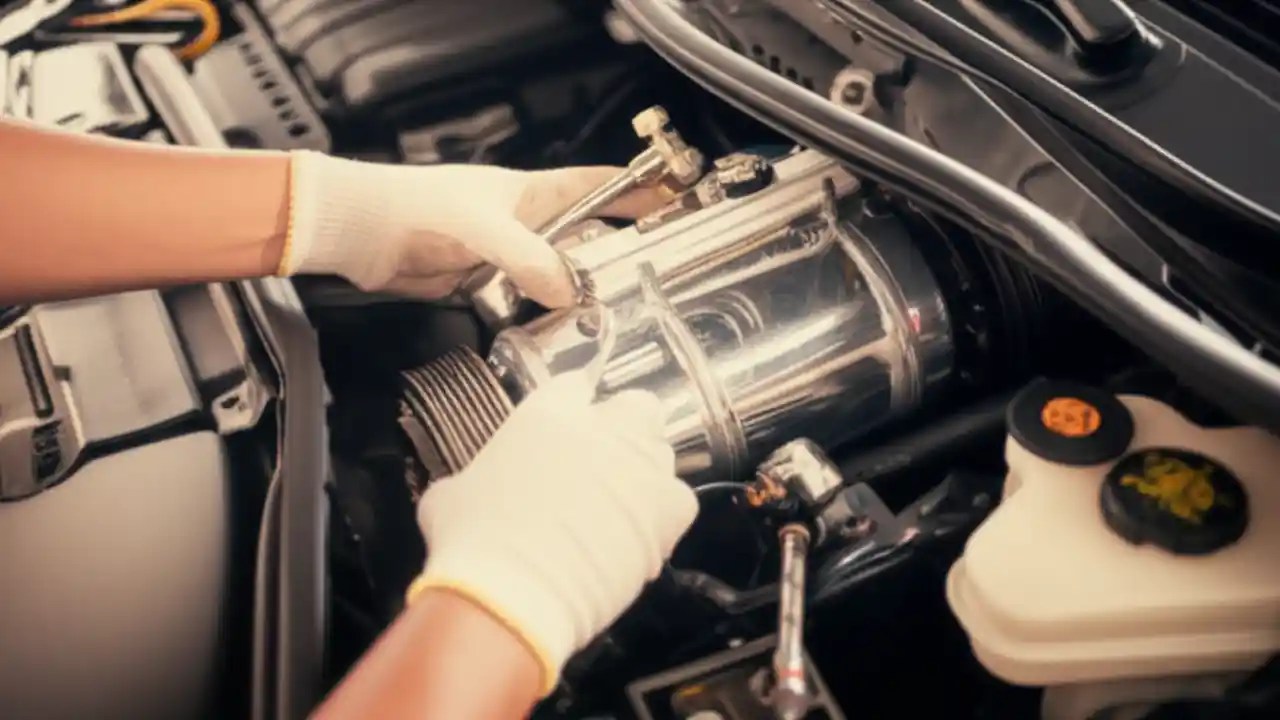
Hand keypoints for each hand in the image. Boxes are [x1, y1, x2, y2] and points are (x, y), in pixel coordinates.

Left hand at [279, 152, 668, 305]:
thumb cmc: (416, 208)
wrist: (363, 233)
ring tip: (612, 309)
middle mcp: (523, 221)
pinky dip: (540, 312)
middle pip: (583, 234)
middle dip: (615, 250)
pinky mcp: (482, 283)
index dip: (634, 191)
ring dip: (576, 290)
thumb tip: (567, 292)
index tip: (670, 201)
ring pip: (555, 273)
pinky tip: (557, 327)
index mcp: (531, 192)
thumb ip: (529, 259)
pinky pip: (524, 298)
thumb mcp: (484, 228)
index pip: (595, 186)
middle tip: (650, 272)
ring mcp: (504, 253)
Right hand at [410, 373, 697, 695]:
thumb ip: (471, 478)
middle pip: (634, 406)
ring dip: (644, 473)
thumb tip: (465, 492)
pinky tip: (642, 536)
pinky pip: (680, 500)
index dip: (572, 409)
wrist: (512, 596)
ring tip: (621, 506)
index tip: (566, 430)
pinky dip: (666, 516)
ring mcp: (640, 467)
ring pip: (662, 450)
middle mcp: (602, 429)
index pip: (575, 386)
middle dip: (624, 429)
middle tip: (603, 462)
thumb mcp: (451, 496)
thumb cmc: (474, 544)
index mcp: (548, 413)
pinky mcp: (667, 511)